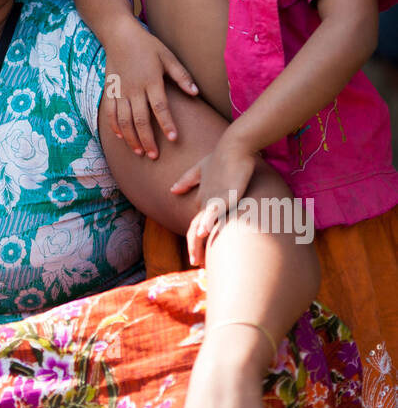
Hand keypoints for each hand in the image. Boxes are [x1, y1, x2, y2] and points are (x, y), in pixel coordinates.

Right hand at [102, 16, 198, 158]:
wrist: (119, 35)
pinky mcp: (110, 90)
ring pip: (124, 120)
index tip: (173, 139)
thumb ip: (181, 76)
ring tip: (139, 152)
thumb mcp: (167, 56)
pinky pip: (110, 113)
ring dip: (131, 138)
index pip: (160, 107)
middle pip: (140, 120)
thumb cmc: (146, 45)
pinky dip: (114, 127)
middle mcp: (134, 89)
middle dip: (147, 140)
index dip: (167, 124)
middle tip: (154, 156)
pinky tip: (121, 138)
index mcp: (151, 81)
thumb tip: (196, 93)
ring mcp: (120, 91)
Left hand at [170, 134, 257, 266]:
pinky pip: (215, 211)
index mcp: (202, 198)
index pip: (195, 224)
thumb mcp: (200, 170)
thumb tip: (172, 189)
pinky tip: (203, 233)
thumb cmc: (220, 157)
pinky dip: (208, 222)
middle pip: (195, 228)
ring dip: (197, 242)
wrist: (234, 145)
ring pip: (202, 224)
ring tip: (196, 258)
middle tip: (194, 263)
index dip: (193, 240)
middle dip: (193, 247)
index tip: (196, 255)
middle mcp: (206, 201)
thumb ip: (187, 180)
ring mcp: (215, 198)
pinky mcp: (227, 194)